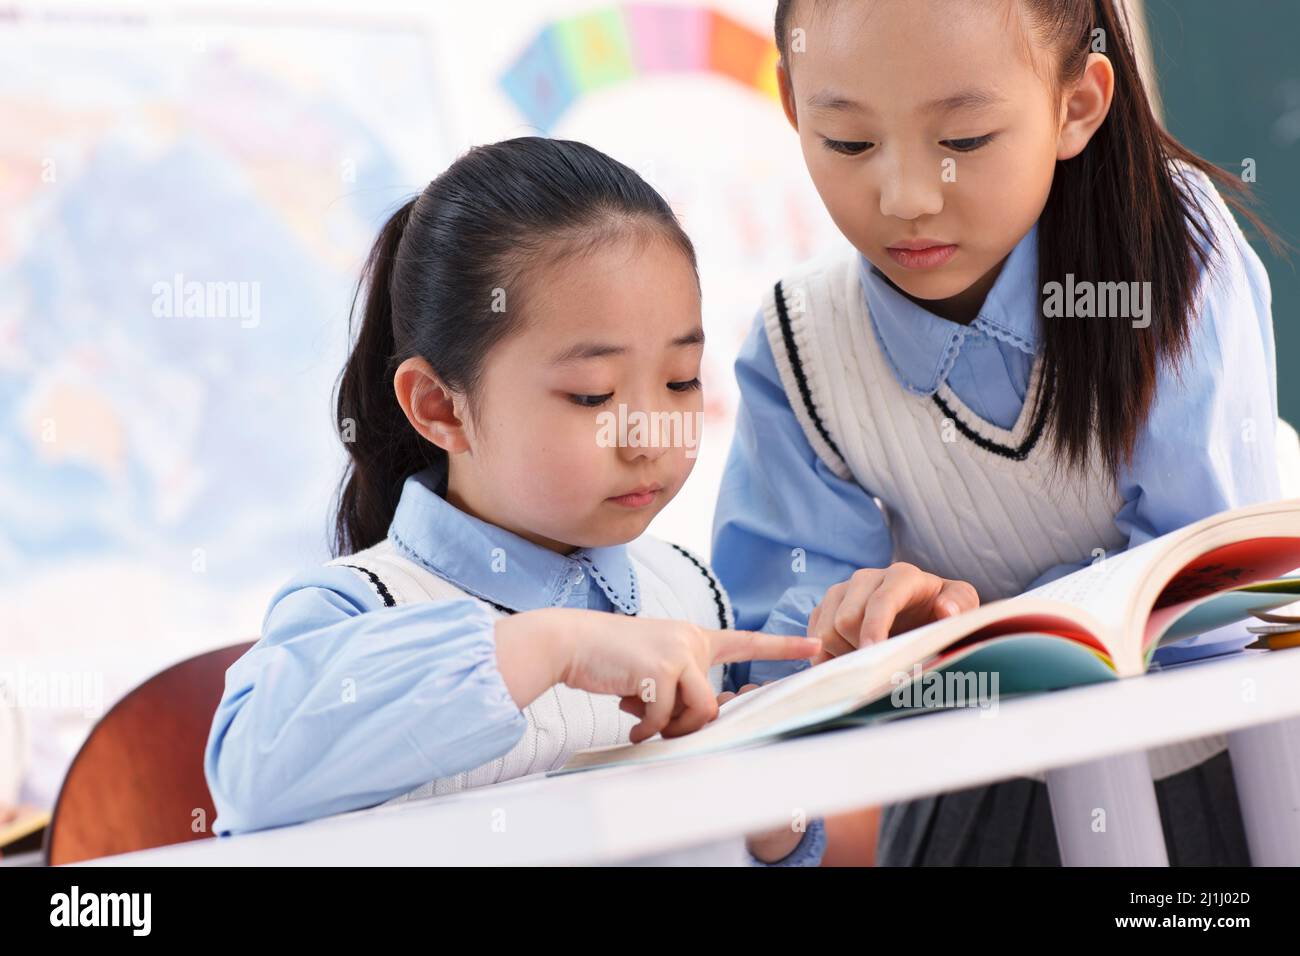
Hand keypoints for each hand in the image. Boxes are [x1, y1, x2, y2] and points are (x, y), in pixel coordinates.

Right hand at [507, 608, 820, 743]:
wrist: (571, 642)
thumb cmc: (608, 658)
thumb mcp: (651, 667)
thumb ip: (678, 684)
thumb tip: (694, 718)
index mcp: (693, 637)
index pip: (745, 641)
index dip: (782, 647)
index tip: (815, 647)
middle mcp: (691, 640)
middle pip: (712, 704)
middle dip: (684, 725)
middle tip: (654, 724)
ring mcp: (679, 653)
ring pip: (697, 713)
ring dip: (668, 727)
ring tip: (641, 721)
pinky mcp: (661, 669)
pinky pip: (665, 718)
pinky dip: (646, 729)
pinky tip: (629, 722)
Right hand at [807, 563, 978, 662]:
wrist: (920, 608)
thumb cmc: (941, 608)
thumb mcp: (962, 604)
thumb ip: (960, 604)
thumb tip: (944, 609)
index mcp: (902, 576)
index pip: (881, 601)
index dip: (874, 628)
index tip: (873, 654)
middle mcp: (867, 578)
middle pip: (845, 619)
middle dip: (859, 649)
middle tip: (880, 667)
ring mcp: (843, 590)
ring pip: (825, 628)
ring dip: (842, 653)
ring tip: (866, 663)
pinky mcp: (827, 605)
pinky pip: (814, 632)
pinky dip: (825, 653)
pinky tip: (847, 661)